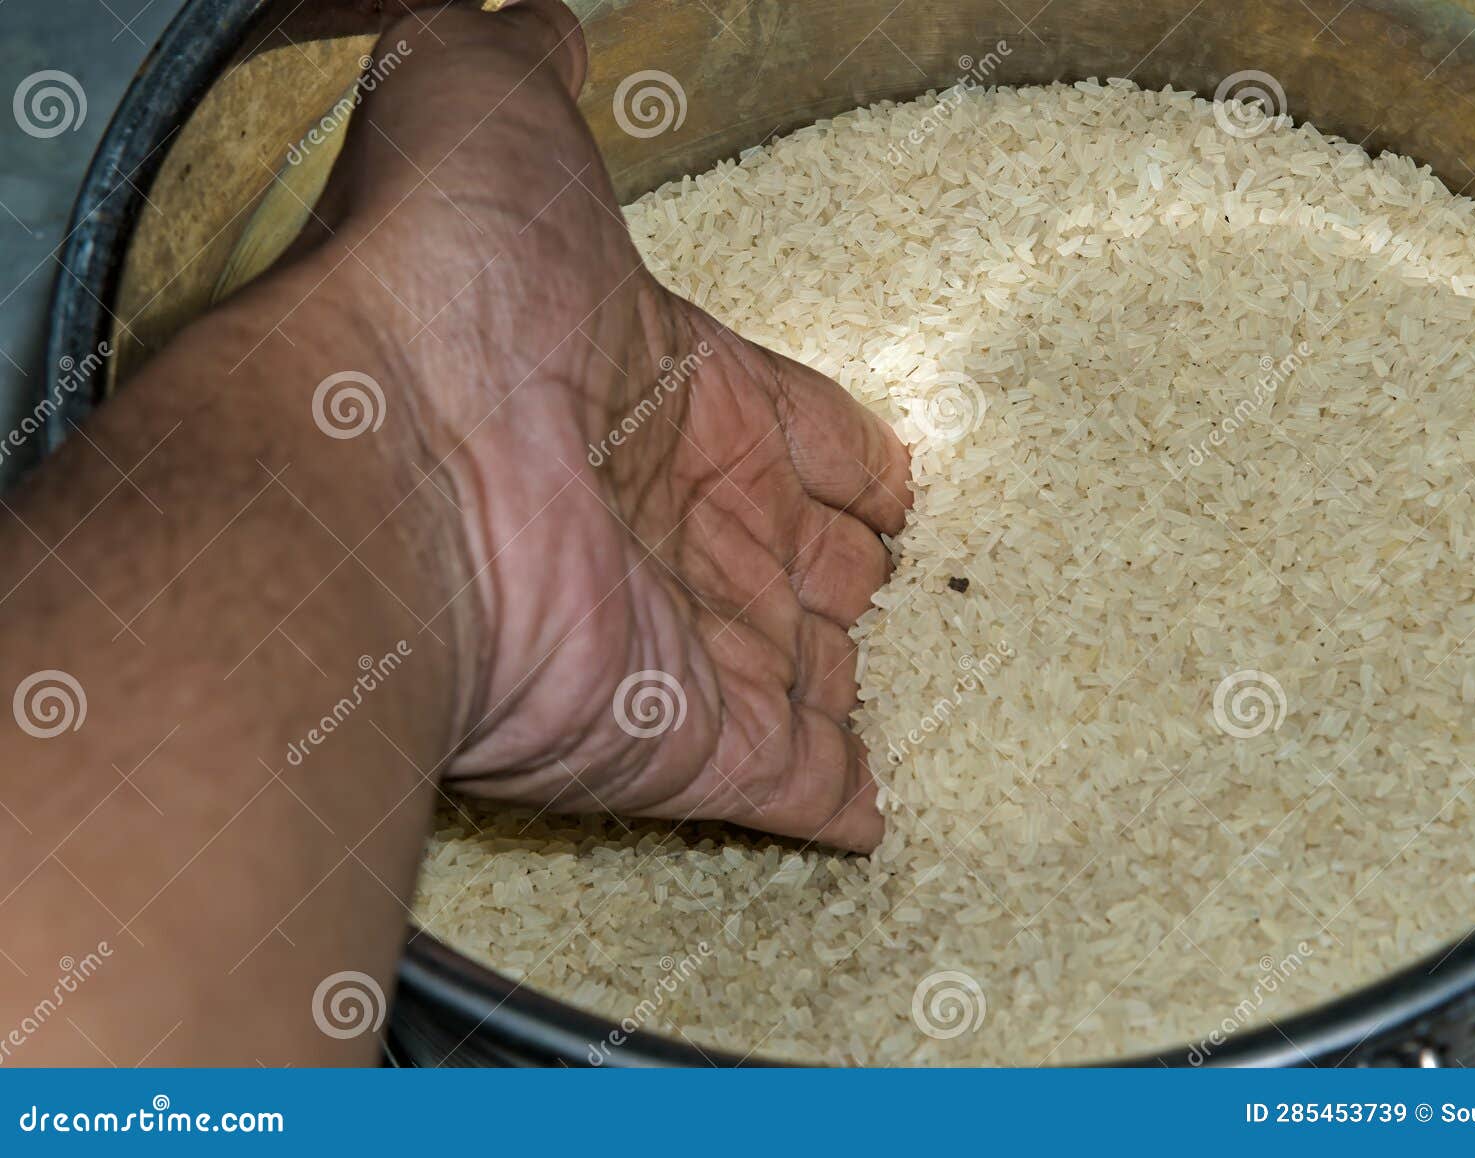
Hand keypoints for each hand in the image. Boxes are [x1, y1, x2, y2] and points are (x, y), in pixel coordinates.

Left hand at [302, 1, 911, 849]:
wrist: (390, 474)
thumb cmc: (449, 300)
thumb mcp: (479, 123)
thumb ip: (511, 68)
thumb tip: (535, 18)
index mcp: (662, 397)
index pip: (781, 424)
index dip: (836, 447)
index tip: (884, 475)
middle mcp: (674, 524)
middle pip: (789, 556)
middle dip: (835, 569)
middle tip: (876, 580)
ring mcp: (690, 643)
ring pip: (796, 671)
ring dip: (837, 683)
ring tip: (880, 691)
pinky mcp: (696, 746)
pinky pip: (791, 785)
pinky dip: (834, 802)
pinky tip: (870, 811)